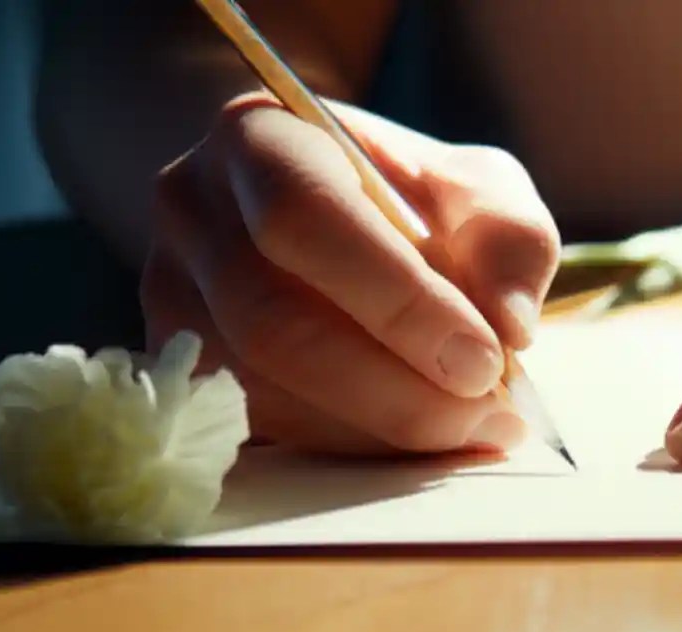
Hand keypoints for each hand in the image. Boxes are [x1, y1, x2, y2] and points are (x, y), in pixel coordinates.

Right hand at [143, 92, 559, 454]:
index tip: (486, 360)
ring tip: (474, 431)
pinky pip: (260, 428)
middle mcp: (192, 213)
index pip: (304, 214)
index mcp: (258, 136)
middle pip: (273, 322)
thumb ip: (509, 239)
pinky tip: (417, 438)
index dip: (397, 299)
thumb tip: (510, 326)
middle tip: (490, 416)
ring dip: (380, 428)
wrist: (343, 214)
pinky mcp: (185, 370)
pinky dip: (351, 445)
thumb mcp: (478, 187)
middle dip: (395, 388)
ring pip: (262, 390)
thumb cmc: (413, 195)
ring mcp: (170, 297)